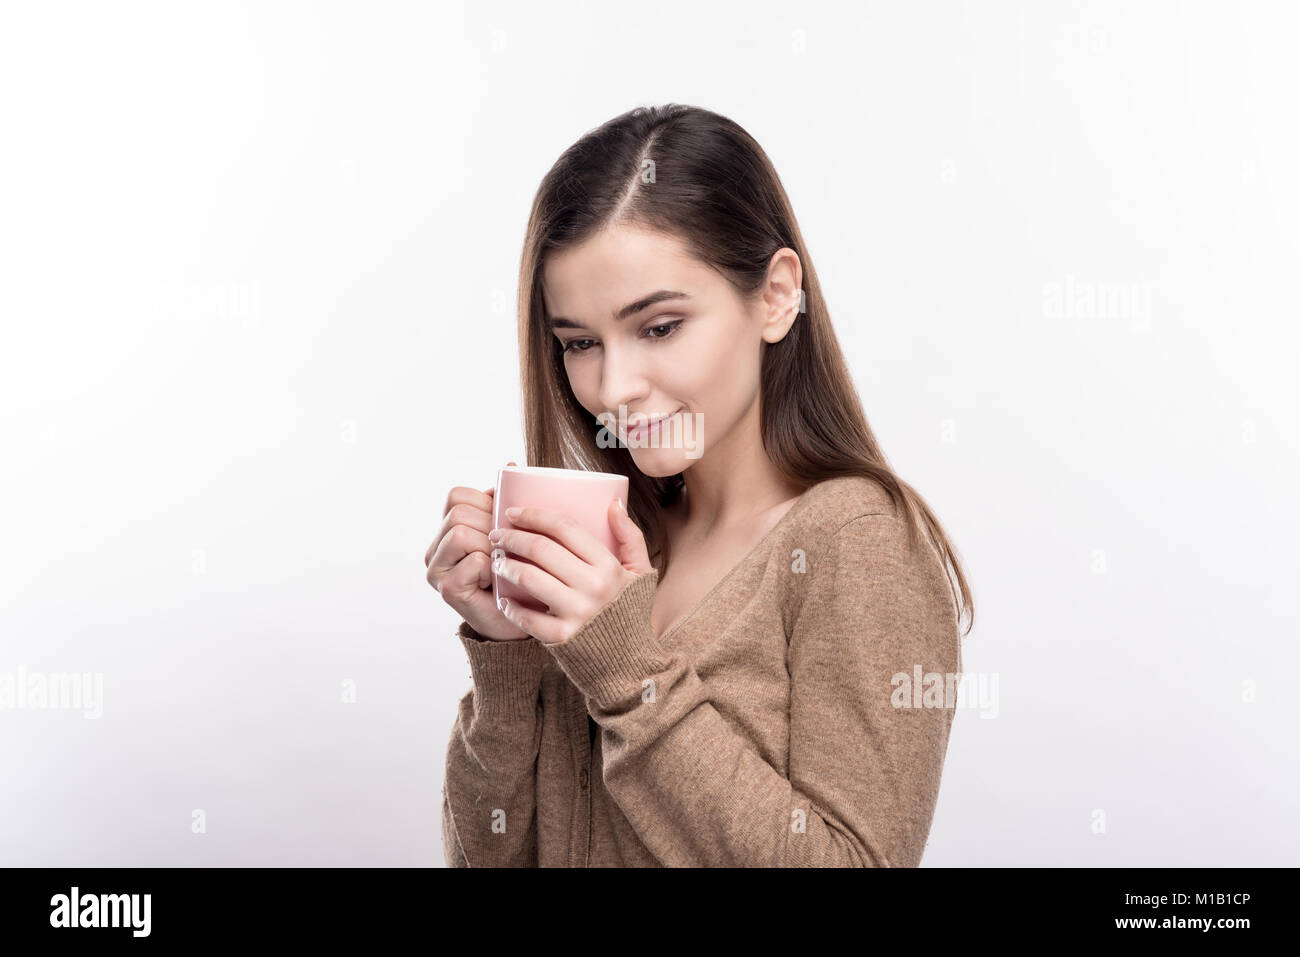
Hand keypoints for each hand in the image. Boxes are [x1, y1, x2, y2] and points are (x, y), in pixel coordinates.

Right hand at [425, 461, 529, 640]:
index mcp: (447, 529)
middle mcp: (435, 549)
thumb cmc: (518, 574)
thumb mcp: (514, 532)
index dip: (486, 503)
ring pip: (462, 532)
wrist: (523, 621)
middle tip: (505, 549)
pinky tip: (500, 581)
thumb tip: (513, 466)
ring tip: (502, 564)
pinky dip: (493, 567)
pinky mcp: (448, 589)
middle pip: (459, 512)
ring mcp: (437, 570)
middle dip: (490, 526)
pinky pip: (474, 559)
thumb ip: (509, 502)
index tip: (504, 523)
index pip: (458, 496)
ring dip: (491, 546)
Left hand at [489, 496, 653, 644]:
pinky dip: (510, 605)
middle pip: (541, 549)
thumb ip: (630, 536)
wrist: (629, 661)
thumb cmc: (629, 609)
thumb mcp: (640, 571)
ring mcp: (577, 613)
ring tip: (497, 560)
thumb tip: (613, 503)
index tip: (514, 512)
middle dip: (512, 536)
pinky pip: (526, 616)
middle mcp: (593, 587)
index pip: (565, 528)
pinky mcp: (562, 637)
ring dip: (506, 565)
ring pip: (529, 577)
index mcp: (609, 566)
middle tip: (497, 534)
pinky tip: (504, 597)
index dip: (535, 515)